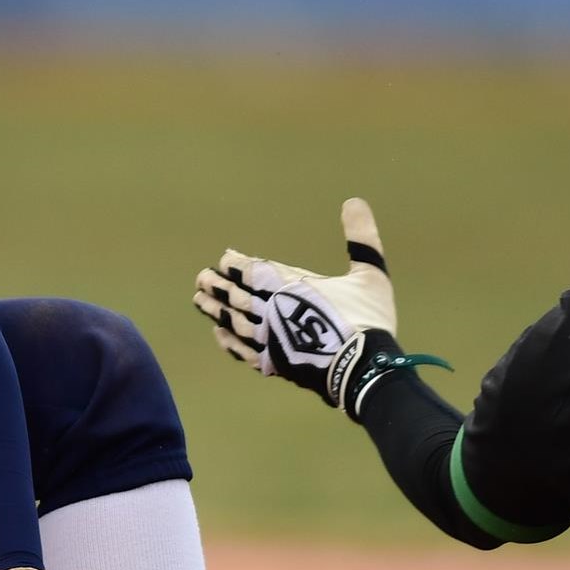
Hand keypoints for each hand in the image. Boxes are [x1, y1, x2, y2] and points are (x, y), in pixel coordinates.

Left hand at [193, 198, 401, 407]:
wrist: (363, 369)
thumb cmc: (368, 319)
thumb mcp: (370, 274)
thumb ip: (360, 238)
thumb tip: (354, 201)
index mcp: (292, 286)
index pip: (254, 272)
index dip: (237, 266)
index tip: (225, 260)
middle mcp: (273, 310)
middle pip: (238, 295)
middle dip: (218, 286)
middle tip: (201, 279)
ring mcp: (270, 339)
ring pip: (234, 322)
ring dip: (215, 310)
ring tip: (199, 300)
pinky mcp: (273, 363)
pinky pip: (243, 351)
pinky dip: (228, 342)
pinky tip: (219, 335)